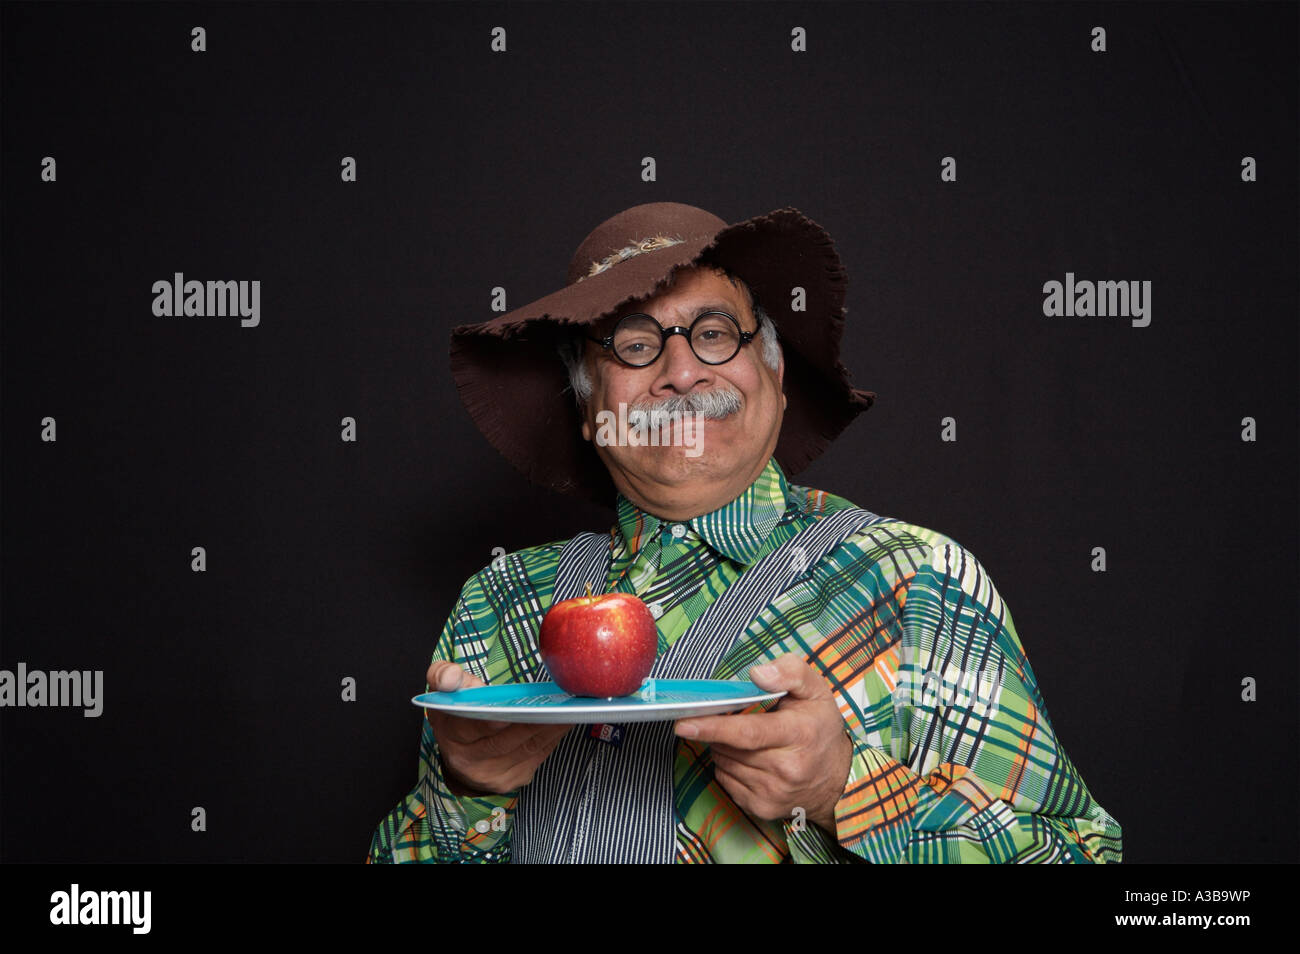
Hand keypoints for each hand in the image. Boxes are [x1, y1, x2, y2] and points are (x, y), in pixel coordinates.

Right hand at [425, 661, 572, 795]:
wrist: (459, 758)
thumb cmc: (455, 717)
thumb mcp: (442, 693)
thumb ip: (442, 676)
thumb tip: (452, 677)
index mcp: (451, 735)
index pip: (471, 727)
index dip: (493, 720)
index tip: (514, 708)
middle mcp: (470, 761)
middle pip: (505, 741)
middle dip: (532, 723)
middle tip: (554, 705)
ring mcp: (493, 774)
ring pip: (526, 749)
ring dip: (549, 730)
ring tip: (567, 710)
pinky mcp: (512, 779)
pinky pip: (537, 757)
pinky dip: (552, 738)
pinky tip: (564, 722)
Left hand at [673, 654, 852, 833]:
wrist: (837, 780)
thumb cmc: (820, 728)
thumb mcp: (816, 690)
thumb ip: (790, 672)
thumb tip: (757, 674)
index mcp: (799, 734)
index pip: (748, 733)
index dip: (714, 727)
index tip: (684, 723)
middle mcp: (786, 768)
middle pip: (729, 747)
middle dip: (717, 730)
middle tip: (723, 716)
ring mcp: (773, 792)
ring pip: (723, 762)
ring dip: (722, 746)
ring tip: (745, 737)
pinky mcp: (761, 808)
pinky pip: (726, 780)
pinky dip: (728, 765)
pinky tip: (748, 757)